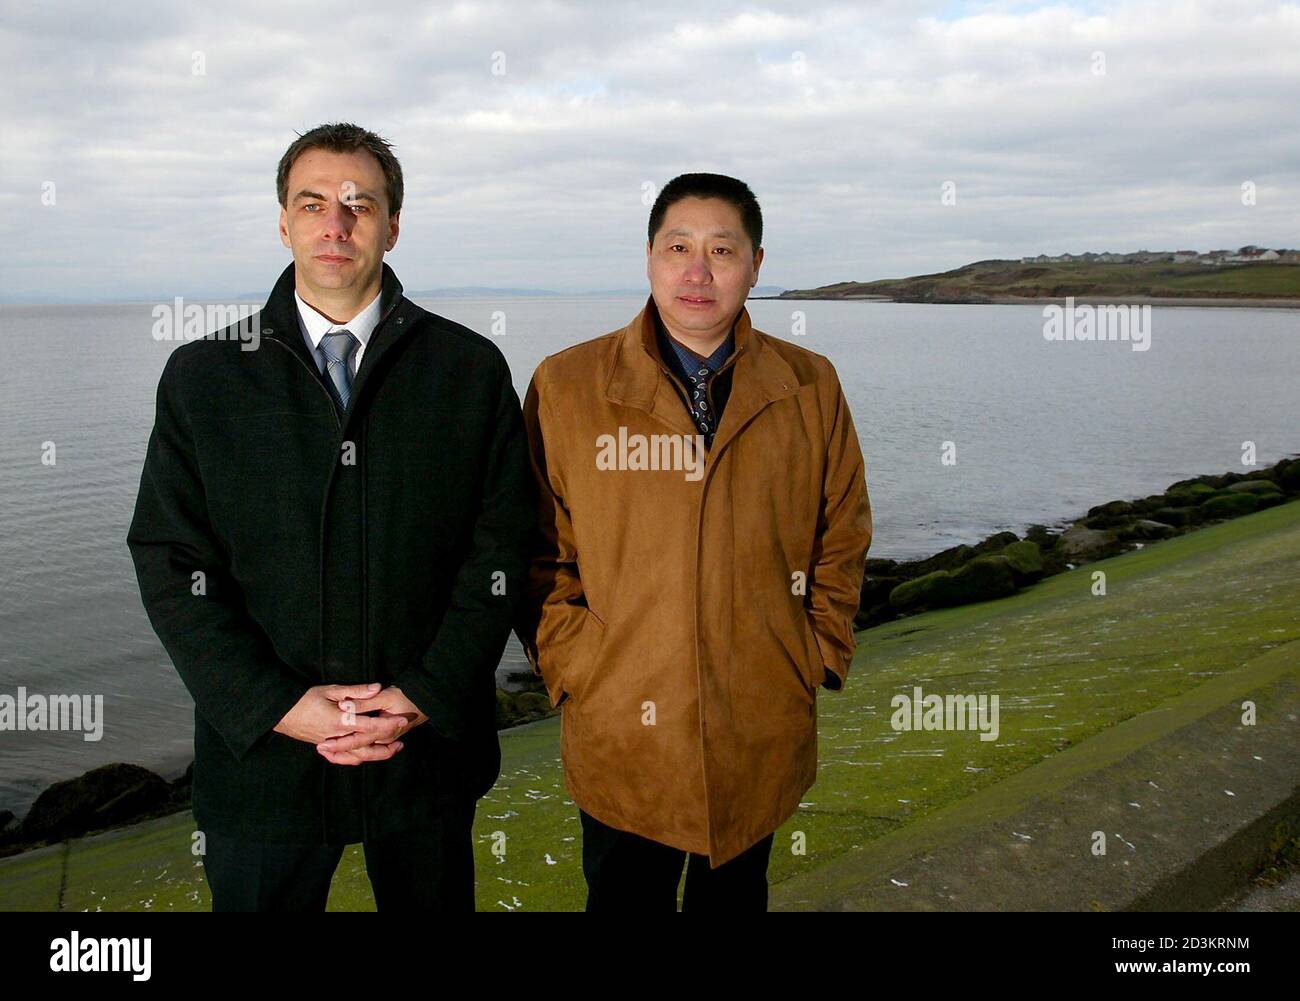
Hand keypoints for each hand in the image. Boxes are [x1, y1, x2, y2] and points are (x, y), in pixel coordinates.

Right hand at [274, 683, 406, 764]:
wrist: (280, 713)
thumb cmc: (305, 698)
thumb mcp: (331, 690)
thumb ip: (355, 691)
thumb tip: (377, 687)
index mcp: (340, 721)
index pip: (370, 726)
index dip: (388, 725)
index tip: (403, 721)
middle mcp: (337, 737)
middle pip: (367, 747)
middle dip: (386, 747)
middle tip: (401, 743)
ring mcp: (331, 745)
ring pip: (356, 756)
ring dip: (374, 755)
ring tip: (390, 751)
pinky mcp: (325, 747)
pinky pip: (342, 758)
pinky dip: (355, 759)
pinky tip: (365, 756)